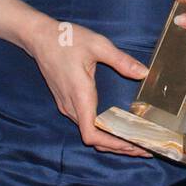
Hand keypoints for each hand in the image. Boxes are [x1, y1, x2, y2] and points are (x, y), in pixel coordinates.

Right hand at [24, 17, 151, 156]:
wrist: (40, 37)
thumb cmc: (67, 39)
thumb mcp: (98, 45)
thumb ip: (121, 60)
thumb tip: (143, 73)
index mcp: (79, 95)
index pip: (91, 134)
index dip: (112, 144)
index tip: (132, 146)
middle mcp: (71, 106)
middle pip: (94, 138)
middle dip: (119, 146)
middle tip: (145, 148)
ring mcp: (67, 105)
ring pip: (89, 132)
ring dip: (111, 140)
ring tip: (135, 142)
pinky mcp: (67, 101)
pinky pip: (86, 123)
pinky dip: (103, 131)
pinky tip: (117, 127)